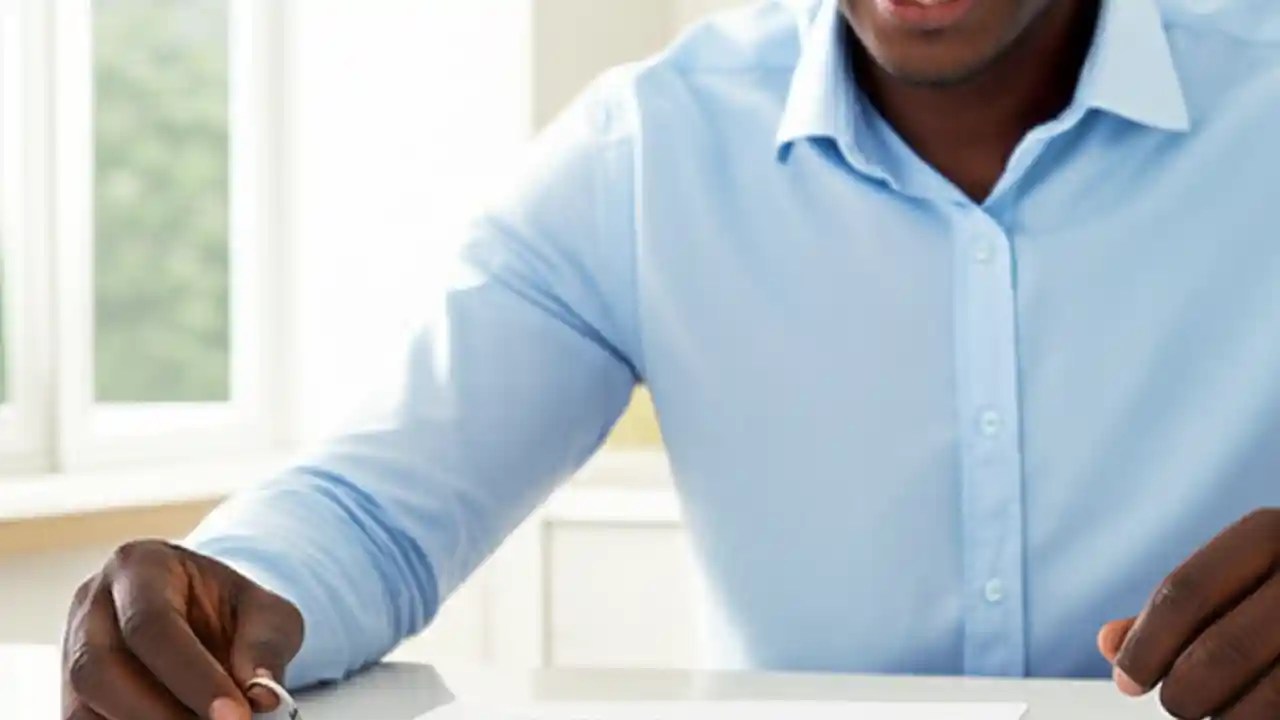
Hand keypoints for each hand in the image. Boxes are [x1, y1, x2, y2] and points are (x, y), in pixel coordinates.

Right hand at [62, 540, 303, 719]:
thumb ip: (266, 647)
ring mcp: (73, 652)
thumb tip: (263, 696)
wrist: (205, 617)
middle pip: (100, 670)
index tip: (235, 714)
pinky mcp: (72, 694)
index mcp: (141, 567)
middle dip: (161, 714)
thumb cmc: (230, 609)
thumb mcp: (266, 613)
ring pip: (81, 708)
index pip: (152, 624)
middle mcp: (93, 605)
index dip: (192, 677)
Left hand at [1097, 509, 1278, 719]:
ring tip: (1218, 714)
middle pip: (1223, 651)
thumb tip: (1108, 642)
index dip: (1146, 644)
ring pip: (1267, 698)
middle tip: (1176, 704)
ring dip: (1226, 718)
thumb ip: (1179, 610)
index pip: (1186, 593)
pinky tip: (1254, 715)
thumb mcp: (1239, 580)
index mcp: (1270, 533)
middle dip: (1183, 692)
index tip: (1126, 680)